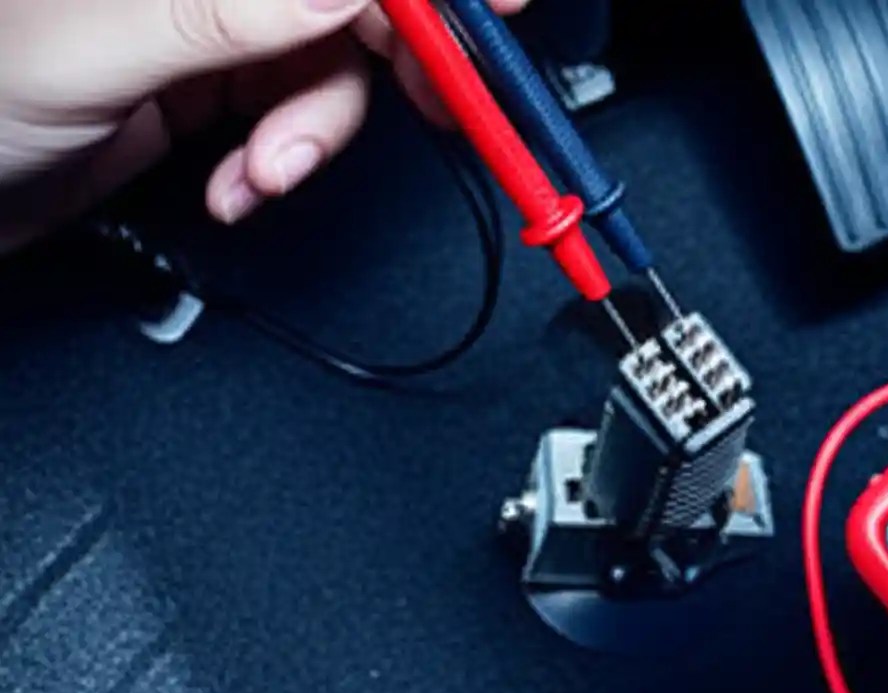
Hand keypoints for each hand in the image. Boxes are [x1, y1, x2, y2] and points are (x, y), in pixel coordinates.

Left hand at [0, 0, 527, 251]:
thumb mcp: (94, 45)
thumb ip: (232, 9)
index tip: (496, 11)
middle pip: (364, 0)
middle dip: (404, 56)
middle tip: (441, 105)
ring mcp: (223, 24)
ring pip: (338, 65)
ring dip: (319, 134)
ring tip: (265, 172)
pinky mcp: (221, 82)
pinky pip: (300, 115)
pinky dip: (287, 160)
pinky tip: (238, 181)